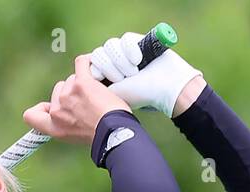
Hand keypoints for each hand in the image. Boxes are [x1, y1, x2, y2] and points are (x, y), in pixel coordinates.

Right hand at [23, 53, 130, 146]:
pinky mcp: (81, 83)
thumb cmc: (100, 136)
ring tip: (97, 94)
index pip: (30, 115)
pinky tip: (93, 64)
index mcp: (53, 127)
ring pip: (71, 79)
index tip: (50, 107)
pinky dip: (87, 62)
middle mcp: (57, 111)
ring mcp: (67, 95)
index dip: (40, 108)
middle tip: (88, 103)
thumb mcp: (73, 137)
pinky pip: (81, 63)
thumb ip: (63, 124)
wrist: (113, 132)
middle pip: (58, 90)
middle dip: (71, 92)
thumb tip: (63, 113)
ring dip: (82, 82)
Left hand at [89, 30, 203, 117]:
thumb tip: (84, 79)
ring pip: (110, 46)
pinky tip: (138, 61)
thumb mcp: (114, 94)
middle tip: (123, 79)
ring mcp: (123, 50)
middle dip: (110, 68)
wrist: (165, 86)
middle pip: (98, 54)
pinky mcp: (135, 41)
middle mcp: (113, 61)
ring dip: (121, 61)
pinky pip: (124, 39)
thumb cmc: (140, 95)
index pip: (89, 64)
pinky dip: (131, 50)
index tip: (107, 81)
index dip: (97, 70)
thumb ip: (95, 87)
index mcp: (106, 74)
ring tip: (133, 73)